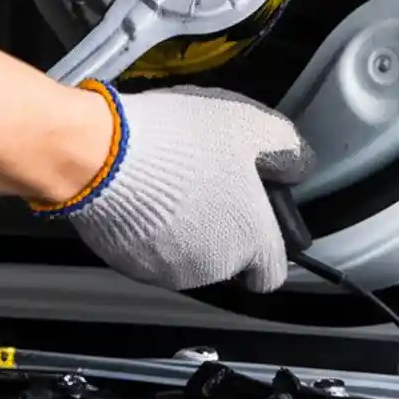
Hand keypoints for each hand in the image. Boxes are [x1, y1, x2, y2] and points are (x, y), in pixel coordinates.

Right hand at [33, 82, 313, 292]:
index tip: (255, 221)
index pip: (272, 274)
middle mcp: (213, 269)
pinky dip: (149, 231)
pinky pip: (149, 252)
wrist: (102, 155)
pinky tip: (141, 194)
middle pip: (227, 260)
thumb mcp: (250, 124)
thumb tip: (297, 167)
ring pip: (188, 257)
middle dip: (221, 228)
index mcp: (251, 242)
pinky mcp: (128, 266)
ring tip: (170, 183)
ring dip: (185, 230)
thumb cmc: (181, 142)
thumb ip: (287, 149)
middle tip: (207, 181)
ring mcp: (167, 272)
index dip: (267, 248)